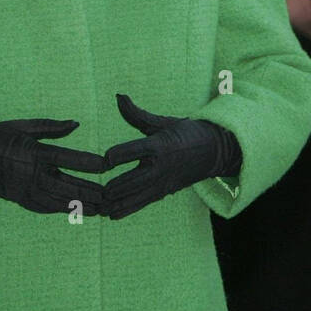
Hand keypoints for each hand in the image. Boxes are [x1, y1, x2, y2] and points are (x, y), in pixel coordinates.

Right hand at [0, 118, 108, 214]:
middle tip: (111, 195)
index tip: (107, 165)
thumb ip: (51, 127)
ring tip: (101, 209)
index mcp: (32, 152)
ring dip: (81, 206)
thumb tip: (76, 124)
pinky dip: (63, 210)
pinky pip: (45, 207)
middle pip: (67, 186)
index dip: (88, 163)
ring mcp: (24, 190)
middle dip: (91, 192)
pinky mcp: (19, 199)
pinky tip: (78, 211)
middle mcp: (30, 174)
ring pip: (59, 202)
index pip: (67, 159)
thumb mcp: (22, 126)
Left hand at [103, 94, 242, 218]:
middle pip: (133, 180)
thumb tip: (118, 96)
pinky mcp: (164, 191)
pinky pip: (143, 203)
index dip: (116, 155)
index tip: (103, 160)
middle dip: (114, 187)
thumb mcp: (162, 122)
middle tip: (96, 191)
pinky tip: (111, 215)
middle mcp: (161, 166)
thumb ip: (136, 114)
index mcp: (160, 145)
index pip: (134, 151)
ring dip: (117, 203)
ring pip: (136, 196)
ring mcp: (164, 181)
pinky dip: (127, 210)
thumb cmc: (186, 133)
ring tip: (98, 208)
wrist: (214, 152)